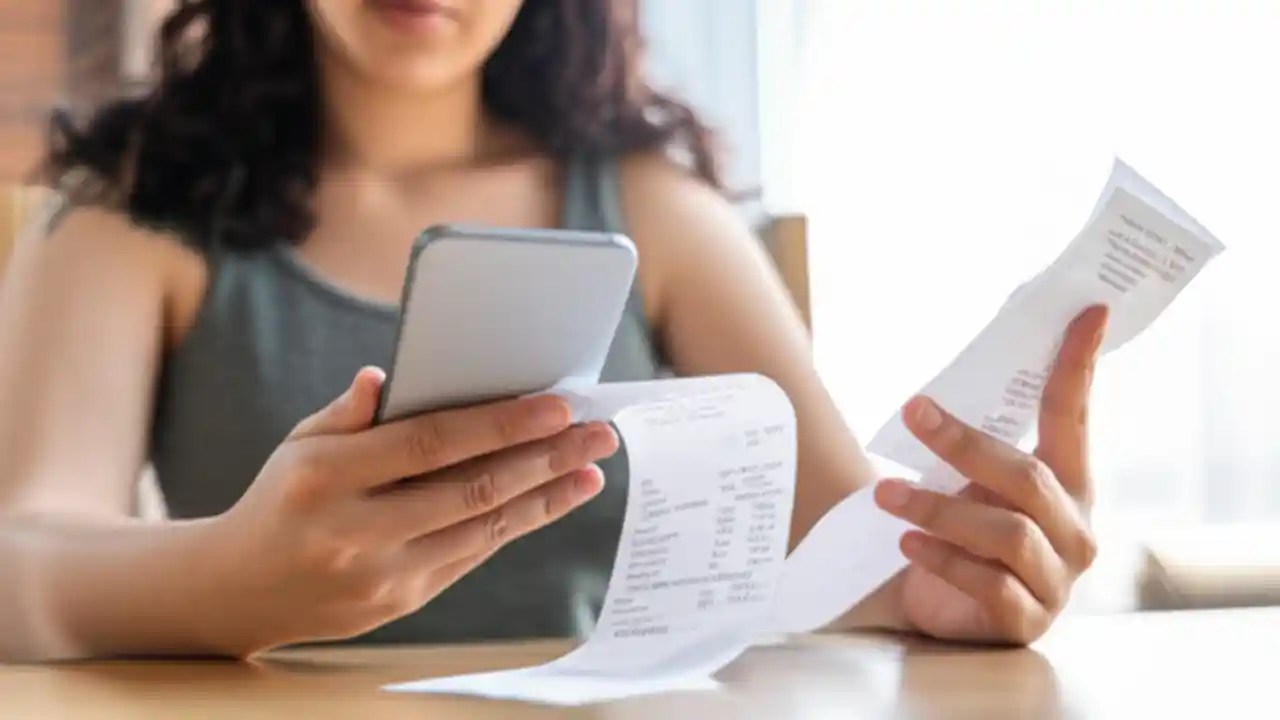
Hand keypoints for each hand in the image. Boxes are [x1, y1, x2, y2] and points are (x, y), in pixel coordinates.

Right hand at [207, 367, 617, 655]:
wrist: (236, 592)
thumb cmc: (279, 500)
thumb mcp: (298, 445)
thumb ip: (349, 414)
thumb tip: (392, 376)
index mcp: (325, 478)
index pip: (430, 443)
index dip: (499, 424)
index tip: (556, 405)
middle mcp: (355, 531)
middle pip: (471, 489)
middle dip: (545, 458)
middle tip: (598, 433)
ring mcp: (381, 575)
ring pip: (483, 529)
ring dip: (546, 496)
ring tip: (590, 467)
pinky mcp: (401, 602)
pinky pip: (471, 555)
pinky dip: (516, 524)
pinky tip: (551, 500)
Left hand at [873, 306, 1107, 644]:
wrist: (947, 613)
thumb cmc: (962, 536)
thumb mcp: (971, 486)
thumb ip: (972, 450)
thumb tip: (930, 395)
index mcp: (1068, 484)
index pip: (1073, 417)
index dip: (1078, 366)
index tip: (1088, 311)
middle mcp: (1074, 529)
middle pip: (1026, 477)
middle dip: (964, 443)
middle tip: (914, 414)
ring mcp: (1057, 579)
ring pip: (1004, 533)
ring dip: (937, 508)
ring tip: (885, 495)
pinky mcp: (1027, 620)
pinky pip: (988, 584)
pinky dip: (943, 560)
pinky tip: (907, 545)